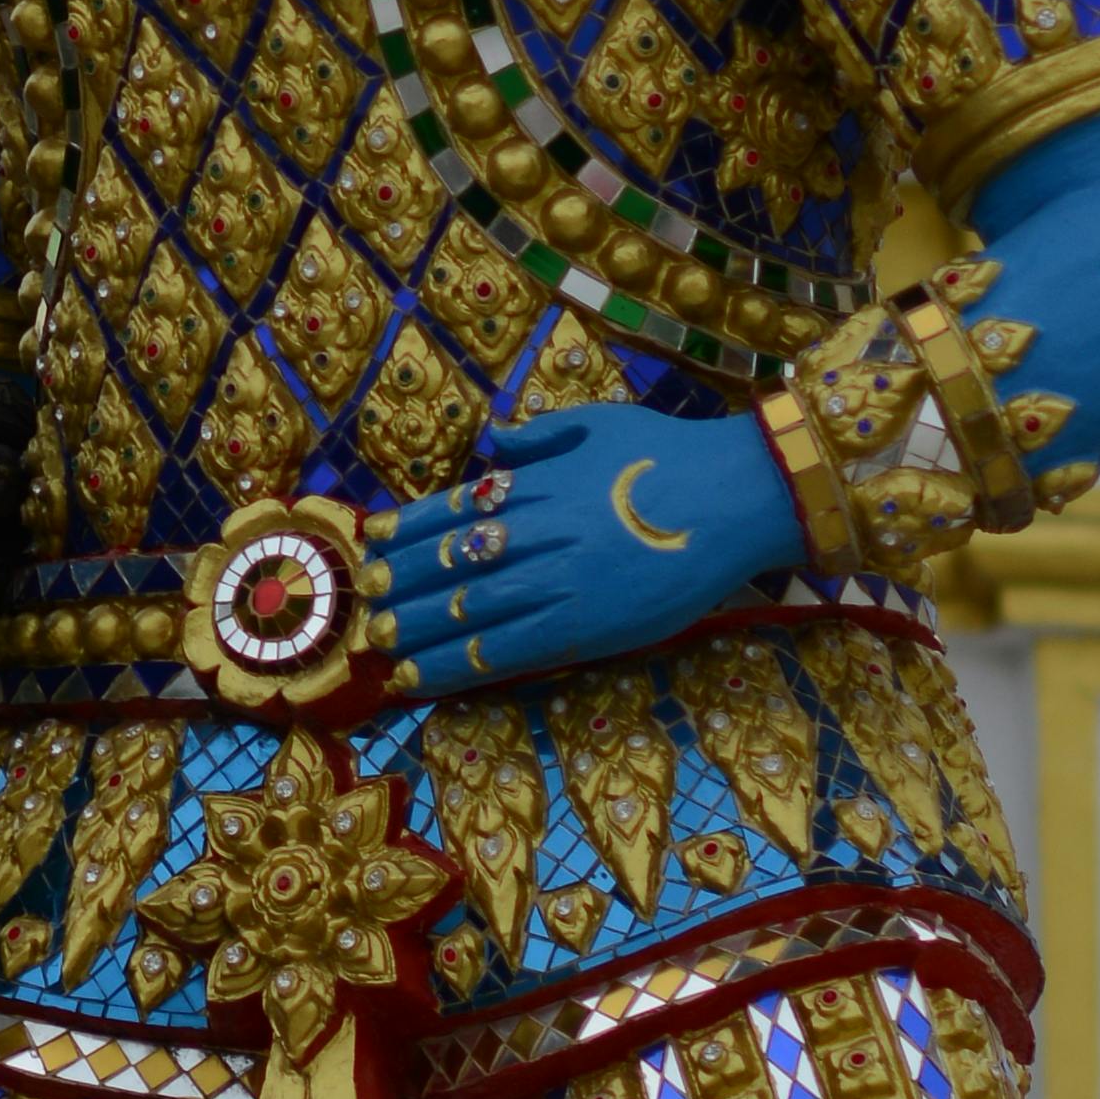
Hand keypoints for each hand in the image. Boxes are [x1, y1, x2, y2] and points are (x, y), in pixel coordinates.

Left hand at [367, 394, 802, 698]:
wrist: (735, 498)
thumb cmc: (672, 455)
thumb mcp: (602, 422)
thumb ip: (540, 435)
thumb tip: (490, 440)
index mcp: (537, 484)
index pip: (454, 509)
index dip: (407, 529)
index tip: (372, 541)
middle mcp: (536, 532)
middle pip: (451, 563)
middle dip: (402, 583)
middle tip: (364, 600)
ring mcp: (558, 583)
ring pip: (469, 611)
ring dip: (417, 630)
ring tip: (378, 644)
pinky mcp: (585, 628)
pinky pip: (509, 651)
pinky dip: (461, 665)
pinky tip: (426, 676)